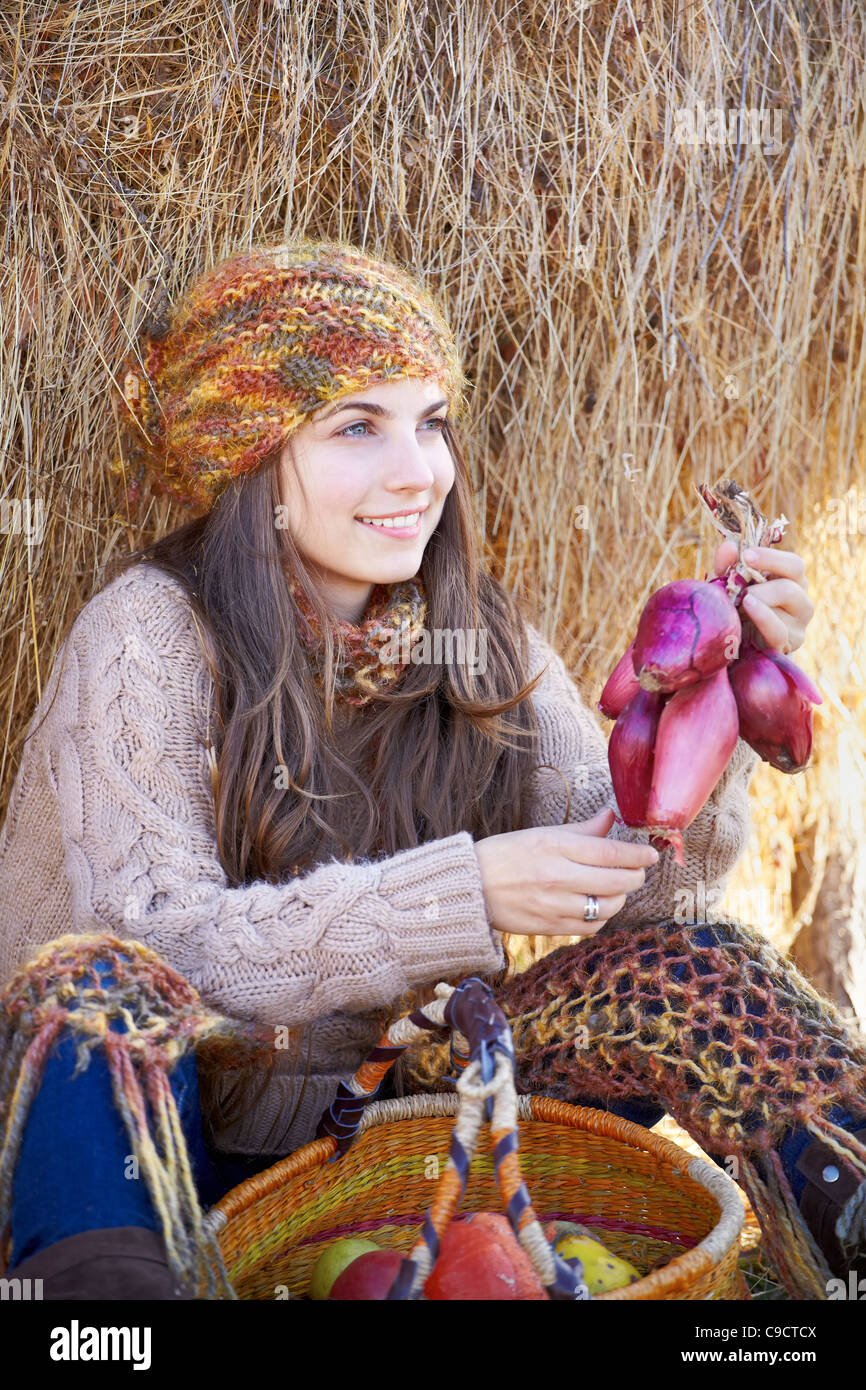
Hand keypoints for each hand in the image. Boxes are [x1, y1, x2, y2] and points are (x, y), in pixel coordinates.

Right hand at [473, 807, 658, 937]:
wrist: (470, 887)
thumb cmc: (506, 855)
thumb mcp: (542, 834)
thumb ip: (581, 829)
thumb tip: (611, 817)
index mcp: (555, 847)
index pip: (609, 852)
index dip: (636, 855)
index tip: (651, 854)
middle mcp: (557, 876)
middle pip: (616, 881)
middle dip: (635, 877)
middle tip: (638, 871)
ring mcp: (554, 905)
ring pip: (607, 907)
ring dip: (620, 899)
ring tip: (618, 889)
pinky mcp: (550, 927)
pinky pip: (590, 927)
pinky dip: (602, 918)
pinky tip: (599, 907)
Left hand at [713, 541, 814, 655]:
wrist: (740, 650)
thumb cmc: (739, 612)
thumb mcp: (730, 587)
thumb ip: (728, 567)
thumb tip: (728, 546)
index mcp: (791, 583)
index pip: (793, 564)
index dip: (771, 557)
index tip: (746, 555)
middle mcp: (801, 601)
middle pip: (793, 582)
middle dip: (762, 580)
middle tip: (739, 585)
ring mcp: (799, 624)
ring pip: (788, 600)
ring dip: (759, 597)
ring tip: (740, 601)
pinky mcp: (789, 644)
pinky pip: (778, 630)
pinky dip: (762, 617)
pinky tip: (748, 608)